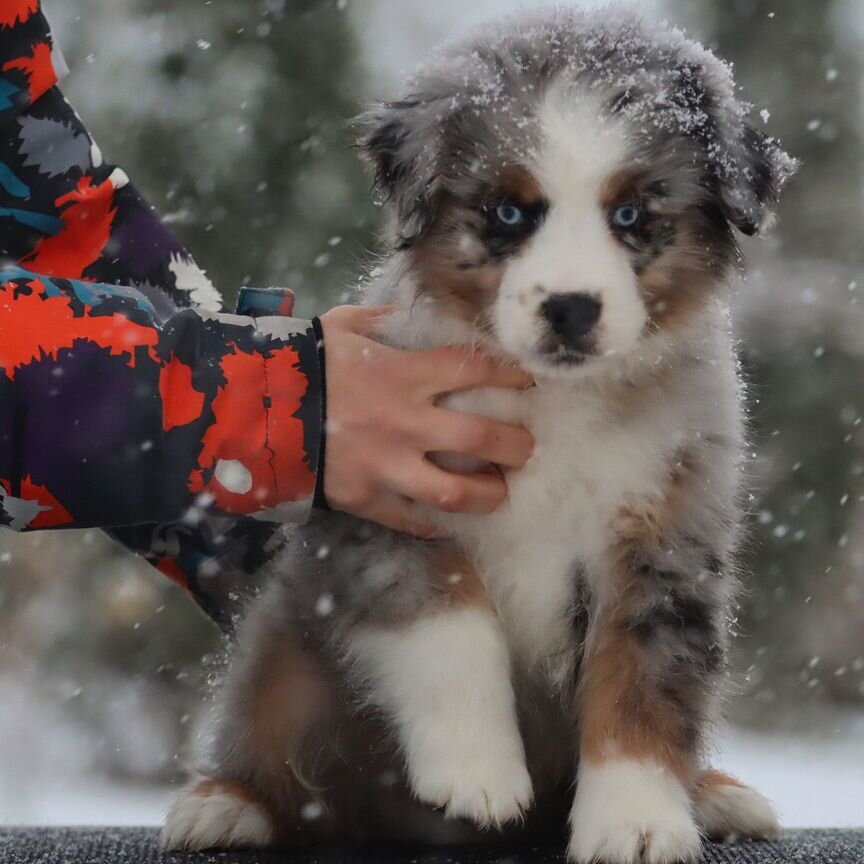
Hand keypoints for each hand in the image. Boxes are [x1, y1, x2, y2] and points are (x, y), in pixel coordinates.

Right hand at [319, 306, 533, 536]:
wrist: (253, 412)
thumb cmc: (302, 363)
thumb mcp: (343, 327)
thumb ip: (384, 320)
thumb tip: (415, 314)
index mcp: (402, 375)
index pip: (473, 371)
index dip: (510, 377)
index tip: (527, 384)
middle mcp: (404, 422)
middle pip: (481, 438)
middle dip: (517, 445)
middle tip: (526, 447)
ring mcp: (386, 466)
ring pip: (456, 491)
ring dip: (490, 494)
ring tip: (502, 491)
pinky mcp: (366, 498)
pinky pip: (412, 520)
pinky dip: (436, 523)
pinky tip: (451, 520)